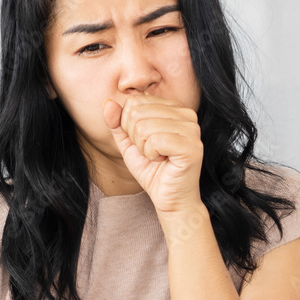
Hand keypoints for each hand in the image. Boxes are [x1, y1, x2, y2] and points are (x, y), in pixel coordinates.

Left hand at [103, 94, 203, 213]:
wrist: (170, 198)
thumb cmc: (152, 170)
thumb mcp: (128, 143)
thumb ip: (117, 123)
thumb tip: (108, 102)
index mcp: (174, 108)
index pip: (135, 101)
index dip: (129, 125)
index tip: (145, 142)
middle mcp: (186, 114)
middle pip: (137, 112)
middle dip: (135, 138)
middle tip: (151, 152)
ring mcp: (191, 129)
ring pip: (144, 127)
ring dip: (143, 148)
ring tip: (157, 157)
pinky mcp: (191, 146)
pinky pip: (155, 141)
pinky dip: (151, 155)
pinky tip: (163, 161)